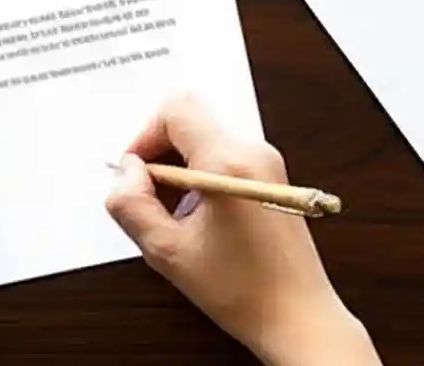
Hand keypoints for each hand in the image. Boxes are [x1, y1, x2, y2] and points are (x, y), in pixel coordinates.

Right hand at [106, 95, 380, 365]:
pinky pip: (224, 158)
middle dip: (161, 157)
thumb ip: (132, 204)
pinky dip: (200, 179)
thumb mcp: (167, 251)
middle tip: (153, 203)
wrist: (297, 315)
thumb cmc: (243, 290)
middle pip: (190, 122)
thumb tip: (127, 172)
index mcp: (229, 162)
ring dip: (180, 172)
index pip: (176, 108)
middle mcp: (253, 151)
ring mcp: (267, 161)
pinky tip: (199, 221)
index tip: (136, 174)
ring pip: (205, 141)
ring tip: (178, 220)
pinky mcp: (271, 175)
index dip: (145, 136)